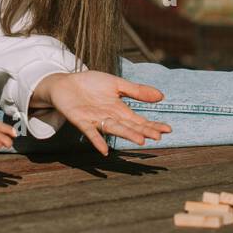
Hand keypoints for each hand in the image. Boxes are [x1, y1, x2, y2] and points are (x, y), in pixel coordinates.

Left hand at [32, 70, 171, 155]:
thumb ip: (136, 91)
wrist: (64, 83)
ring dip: (126, 135)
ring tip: (141, 141)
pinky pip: (90, 132)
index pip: (139, 120)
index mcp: (119, 110)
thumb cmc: (90, 84)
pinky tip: (104, 150)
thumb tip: (162, 96)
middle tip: (158, 137)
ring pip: (114, 129)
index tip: (168, 130)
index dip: (152, 125)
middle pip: (129, 126)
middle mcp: (110, 118)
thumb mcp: (116, 84)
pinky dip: (97, 140)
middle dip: (143, 131)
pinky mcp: (80, 120)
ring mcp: (95, 120)